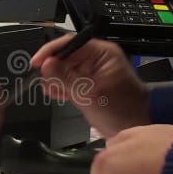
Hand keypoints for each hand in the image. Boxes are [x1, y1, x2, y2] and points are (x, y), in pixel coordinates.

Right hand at [30, 35, 149, 137]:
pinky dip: (61, 86)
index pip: (71, 43)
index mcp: (102, 53)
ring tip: (51, 90)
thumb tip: (46, 64)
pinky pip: (70, 80)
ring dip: (55, 79)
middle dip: (53, 68)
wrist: (136, 130)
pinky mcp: (89, 85)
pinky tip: (55, 94)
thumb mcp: (89, 93)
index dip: (51, 51)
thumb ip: (66, 77)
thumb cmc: (121, 111)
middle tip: (43, 81)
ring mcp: (93, 72)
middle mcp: (97, 59)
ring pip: (65, 69)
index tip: (36, 63)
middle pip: (66, 55)